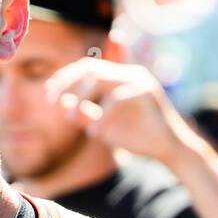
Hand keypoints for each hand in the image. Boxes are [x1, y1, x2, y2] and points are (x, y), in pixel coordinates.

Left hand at [45, 57, 196, 168]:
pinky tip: (95, 133)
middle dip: (66, 84)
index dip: (64, 77)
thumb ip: (86, 112)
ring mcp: (139, 80)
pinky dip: (101, 116)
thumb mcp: (103, 124)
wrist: (169, 150)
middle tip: (51, 102)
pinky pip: (116, 99)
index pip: (86, 67)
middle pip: (89, 68)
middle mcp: (129, 73)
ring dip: (80, 97)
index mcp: (119, 77)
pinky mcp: (147, 93)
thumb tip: (63, 104)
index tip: (48, 93)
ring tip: (70, 118)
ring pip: (100, 78)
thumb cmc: (137, 137)